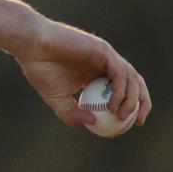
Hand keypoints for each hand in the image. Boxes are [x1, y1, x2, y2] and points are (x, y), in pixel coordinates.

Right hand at [13, 20, 151, 130]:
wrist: (30, 46)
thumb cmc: (40, 69)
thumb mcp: (56, 99)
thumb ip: (73, 113)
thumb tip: (93, 122)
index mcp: (96, 73)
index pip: (124, 89)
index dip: (132, 107)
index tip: (131, 125)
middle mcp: (105, 63)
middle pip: (135, 83)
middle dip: (141, 103)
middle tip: (137, 122)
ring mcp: (106, 56)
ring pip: (131, 78)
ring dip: (132, 99)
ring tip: (121, 116)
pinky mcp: (103, 50)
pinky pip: (120, 72)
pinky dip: (121, 90)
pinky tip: (112, 105)